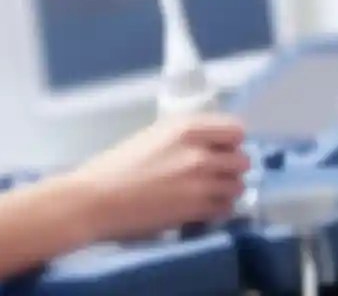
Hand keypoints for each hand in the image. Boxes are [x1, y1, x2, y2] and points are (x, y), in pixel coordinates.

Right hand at [62, 114, 249, 241]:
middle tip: (213, 175)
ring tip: (206, 194)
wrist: (96, 199)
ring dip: (226, 190)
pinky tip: (200, 208)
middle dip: (230, 168)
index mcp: (186, 127)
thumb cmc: (115, 166)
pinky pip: (226, 208)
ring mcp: (201, 182)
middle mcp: (199, 151)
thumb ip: (184, 138)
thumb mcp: (152, 137)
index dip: (230, 142)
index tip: (221, 150)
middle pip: (242, 160)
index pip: (236, 130)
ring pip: (238, 186)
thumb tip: (210, 145)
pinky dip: (218, 209)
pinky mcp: (197, 209)